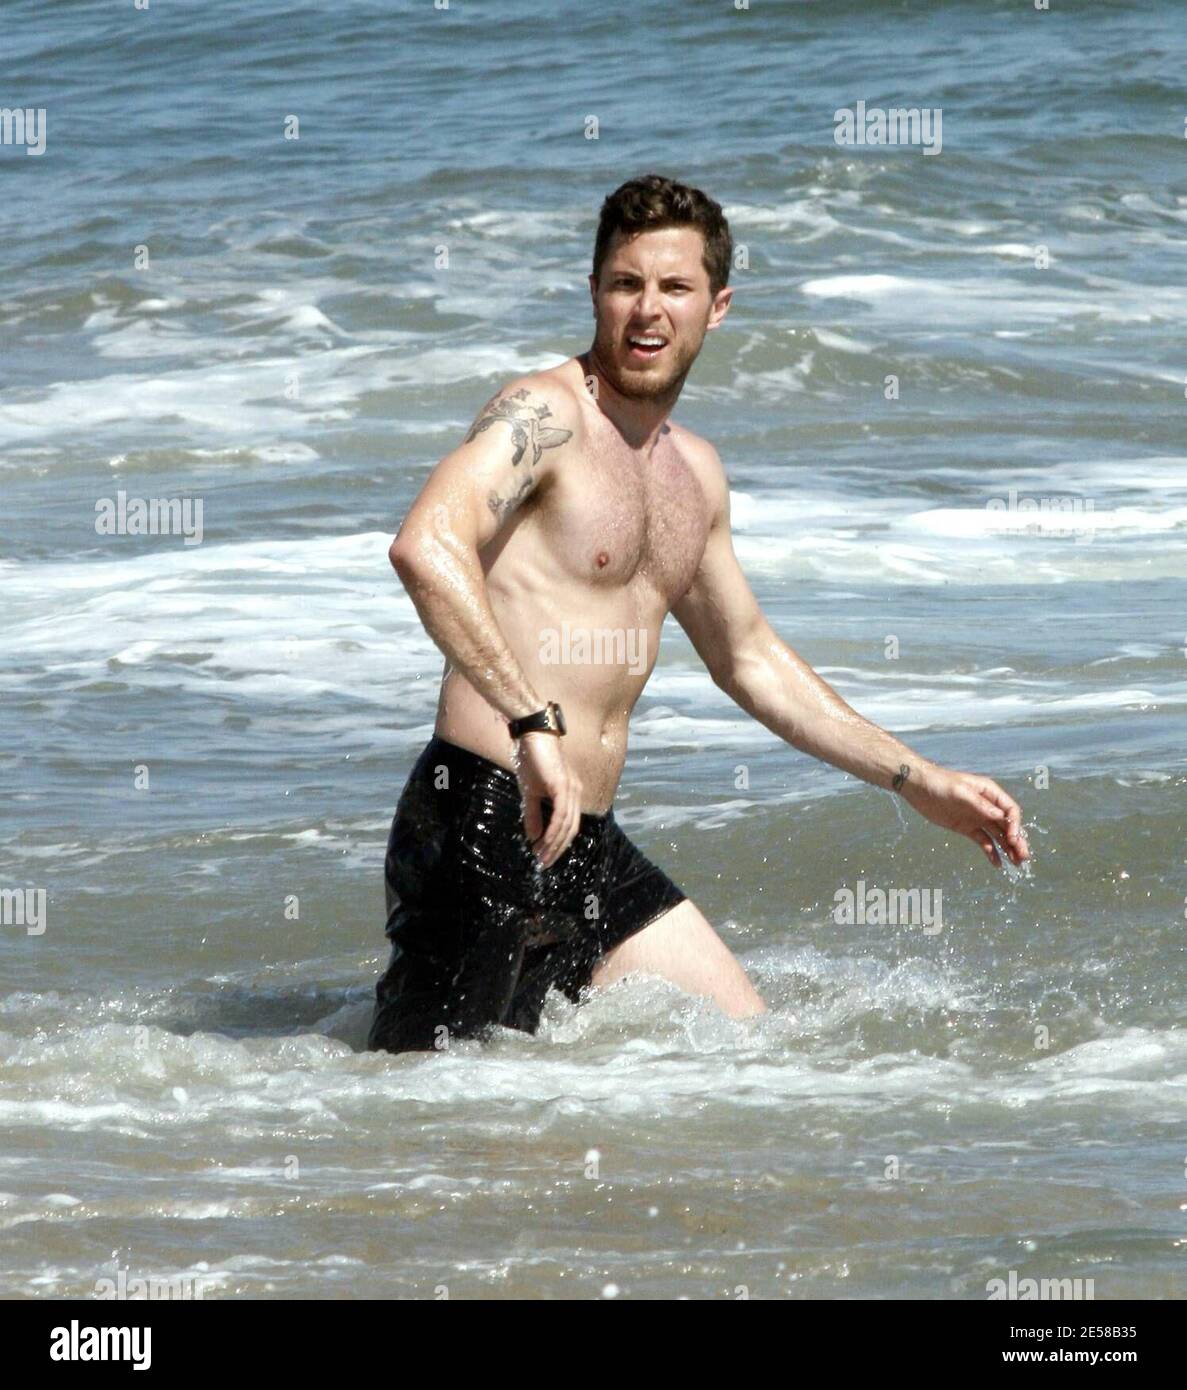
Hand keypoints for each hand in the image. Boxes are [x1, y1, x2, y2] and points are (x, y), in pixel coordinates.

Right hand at [512, 733, 582, 868]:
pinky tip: (543, 840)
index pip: (569, 826)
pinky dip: (553, 829)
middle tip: (544, 863)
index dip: (558, 843)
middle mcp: (575, 793)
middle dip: (557, 848)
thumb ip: (533, 814)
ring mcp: (571, 789)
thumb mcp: (530, 793)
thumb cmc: (532, 760)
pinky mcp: (563, 785)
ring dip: (554, 842)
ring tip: (541, 855)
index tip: (545, 857)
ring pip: (567, 824)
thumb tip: (533, 837)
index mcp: (570, 794)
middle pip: (571, 829)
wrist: (532, 735)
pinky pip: (561, 813)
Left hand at [900, 763, 1029, 867]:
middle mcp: (987, 806)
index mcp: (989, 793)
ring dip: (1008, 849)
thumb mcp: (960, 792)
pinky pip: (983, 841)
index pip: (1010, 810)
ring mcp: (978, 818)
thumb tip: (1000, 815)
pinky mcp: (967, 828)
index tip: (1014, 839)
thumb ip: (980, 804)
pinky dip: (991, 852)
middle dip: (1017, 841)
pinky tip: (998, 864)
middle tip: (1024, 857)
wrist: (918, 787)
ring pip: (998, 835)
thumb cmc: (940, 783)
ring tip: (1017, 864)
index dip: (1015, 825)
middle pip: (1007, 825)